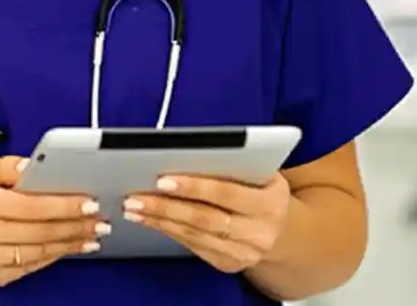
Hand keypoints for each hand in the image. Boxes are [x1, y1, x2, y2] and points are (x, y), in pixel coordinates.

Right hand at [0, 156, 108, 287]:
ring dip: (70, 244)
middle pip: (40, 231)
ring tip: (92, 235)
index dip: (65, 206)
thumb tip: (34, 165)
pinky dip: (52, 257)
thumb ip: (7, 166)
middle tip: (101, 220)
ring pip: (39, 252)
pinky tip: (68, 247)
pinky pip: (30, 267)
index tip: (90, 203)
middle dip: (76, 226)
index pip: (31, 205)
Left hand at [123, 173, 291, 273]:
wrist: (284, 231)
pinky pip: (192, 246)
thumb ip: (233, 165)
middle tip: (135, 196)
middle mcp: (259, 232)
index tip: (162, 179)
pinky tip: (148, 220)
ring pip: (193, 234)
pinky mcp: (228, 264)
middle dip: (165, 207)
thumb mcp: (261, 174)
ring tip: (133, 207)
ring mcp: (244, 253)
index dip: (193, 186)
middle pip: (204, 218)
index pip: (225, 193)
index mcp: (270, 203)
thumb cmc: (262, 190)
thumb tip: (183, 151)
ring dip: (159, 220)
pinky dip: (167, 230)